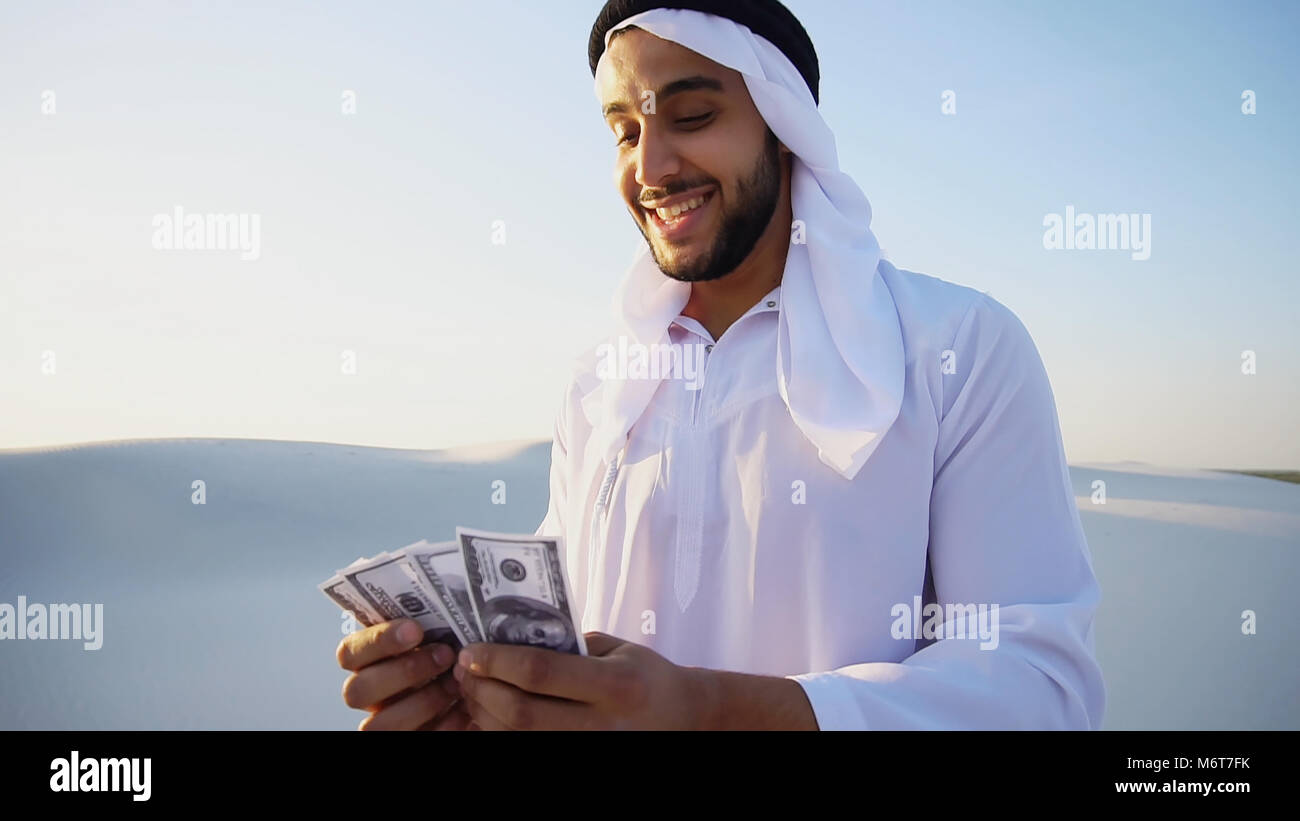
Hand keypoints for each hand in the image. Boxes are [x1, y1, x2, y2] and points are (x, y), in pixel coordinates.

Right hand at [336, 618, 473, 730]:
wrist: (473, 676)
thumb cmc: (447, 644)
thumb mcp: (435, 626)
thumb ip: (426, 614)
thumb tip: (441, 584)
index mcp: (366, 659)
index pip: (349, 652)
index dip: (378, 642)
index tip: (415, 629)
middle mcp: (368, 690)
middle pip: (357, 691)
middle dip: (404, 672)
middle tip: (445, 655)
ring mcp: (383, 718)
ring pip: (379, 723)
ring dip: (422, 702)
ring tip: (456, 685)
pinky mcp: (407, 735)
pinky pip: (415, 737)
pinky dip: (441, 726)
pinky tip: (464, 710)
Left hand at [453, 632, 710, 729]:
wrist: (684, 720)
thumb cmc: (646, 676)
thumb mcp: (617, 649)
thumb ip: (569, 646)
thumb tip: (509, 639)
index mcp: (615, 685)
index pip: (540, 672)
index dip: (497, 661)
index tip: (472, 651)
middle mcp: (602, 725)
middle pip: (521, 713)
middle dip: (482, 690)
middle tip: (464, 671)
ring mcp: (591, 751)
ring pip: (518, 740)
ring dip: (484, 715)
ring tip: (472, 692)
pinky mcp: (580, 765)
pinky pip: (529, 753)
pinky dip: (501, 735)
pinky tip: (492, 717)